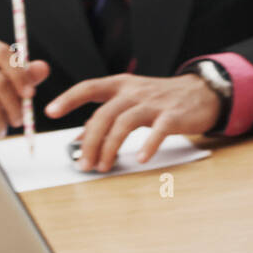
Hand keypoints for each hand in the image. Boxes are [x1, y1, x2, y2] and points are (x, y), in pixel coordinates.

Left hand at [44, 73, 220, 170]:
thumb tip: (78, 140)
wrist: (201, 92)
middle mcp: (133, 92)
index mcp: (120, 86)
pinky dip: (148, 145)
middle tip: (83, 163)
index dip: (69, 98)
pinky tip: (140, 159)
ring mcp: (153, 103)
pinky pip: (157, 130)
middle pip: (104, 114)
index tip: (51, 111)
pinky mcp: (172, 115)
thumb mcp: (130, 102)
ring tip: (103, 166)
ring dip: (110, 147)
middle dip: (89, 141)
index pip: (89, 87)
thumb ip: (105, 117)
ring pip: (124, 123)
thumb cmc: (160, 99)